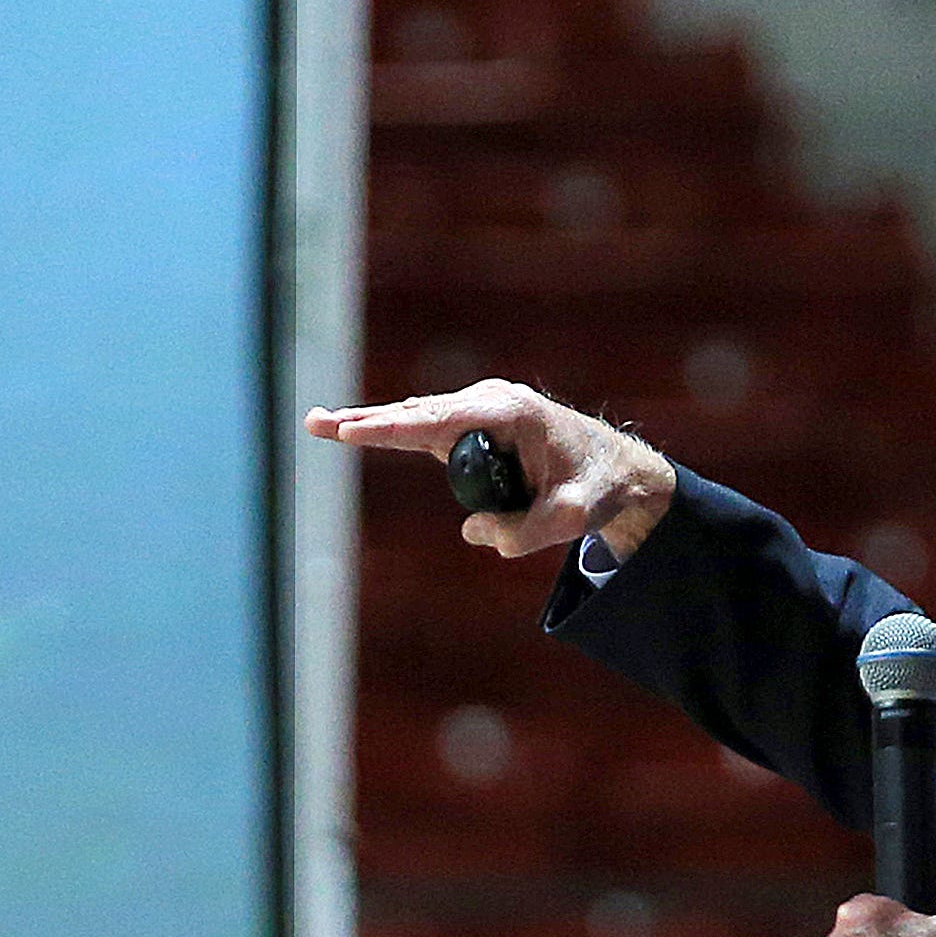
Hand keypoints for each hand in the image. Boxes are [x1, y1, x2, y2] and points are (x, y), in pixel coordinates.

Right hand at [303, 380, 677, 562]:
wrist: (620, 470)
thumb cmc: (597, 490)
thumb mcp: (569, 521)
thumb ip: (522, 534)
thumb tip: (474, 531)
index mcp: (511, 415)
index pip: (435, 423)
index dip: (388, 428)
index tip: (351, 430)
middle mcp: (492, 402)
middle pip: (416, 412)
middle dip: (365, 420)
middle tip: (316, 423)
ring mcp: (485, 407)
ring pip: (419, 417)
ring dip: (375, 423)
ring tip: (324, 425)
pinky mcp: (481, 420)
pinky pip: (432, 426)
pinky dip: (397, 428)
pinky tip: (364, 427)